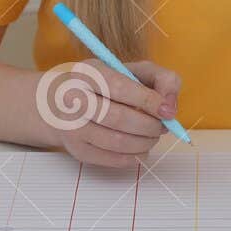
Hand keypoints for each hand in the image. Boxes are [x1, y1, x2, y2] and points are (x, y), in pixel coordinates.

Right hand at [41, 58, 181, 168]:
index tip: (168, 111)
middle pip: (119, 118)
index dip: (149, 101)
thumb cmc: (105, 85)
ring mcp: (72, 127)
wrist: (59, 103)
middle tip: (162, 126)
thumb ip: (160, 79)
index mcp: (87, 73)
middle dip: (150, 126)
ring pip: (116, 142)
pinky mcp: (76, 150)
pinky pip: (111, 159)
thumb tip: (170, 107)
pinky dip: (133, 156)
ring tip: (153, 136)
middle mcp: (73, 99)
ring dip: (145, 142)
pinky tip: (140, 148)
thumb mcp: (132, 71)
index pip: (120, 87)